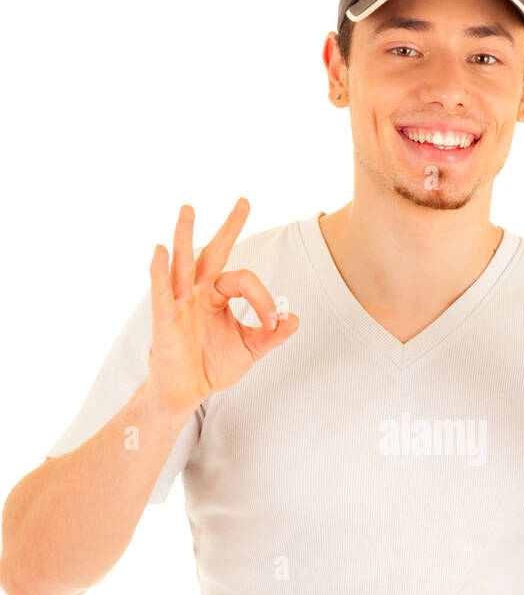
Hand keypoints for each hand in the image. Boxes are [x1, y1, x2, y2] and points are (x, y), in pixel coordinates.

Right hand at [148, 199, 298, 414]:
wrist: (187, 393)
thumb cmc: (211, 366)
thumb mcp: (249, 350)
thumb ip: (271, 335)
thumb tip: (294, 319)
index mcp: (218, 296)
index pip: (245, 282)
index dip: (263, 299)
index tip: (273, 323)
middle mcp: (199, 292)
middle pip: (214, 253)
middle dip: (229, 228)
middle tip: (244, 201)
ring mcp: (180, 303)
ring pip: (183, 263)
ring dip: (185, 236)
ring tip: (189, 209)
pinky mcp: (165, 319)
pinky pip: (162, 292)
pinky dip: (159, 271)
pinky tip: (160, 251)